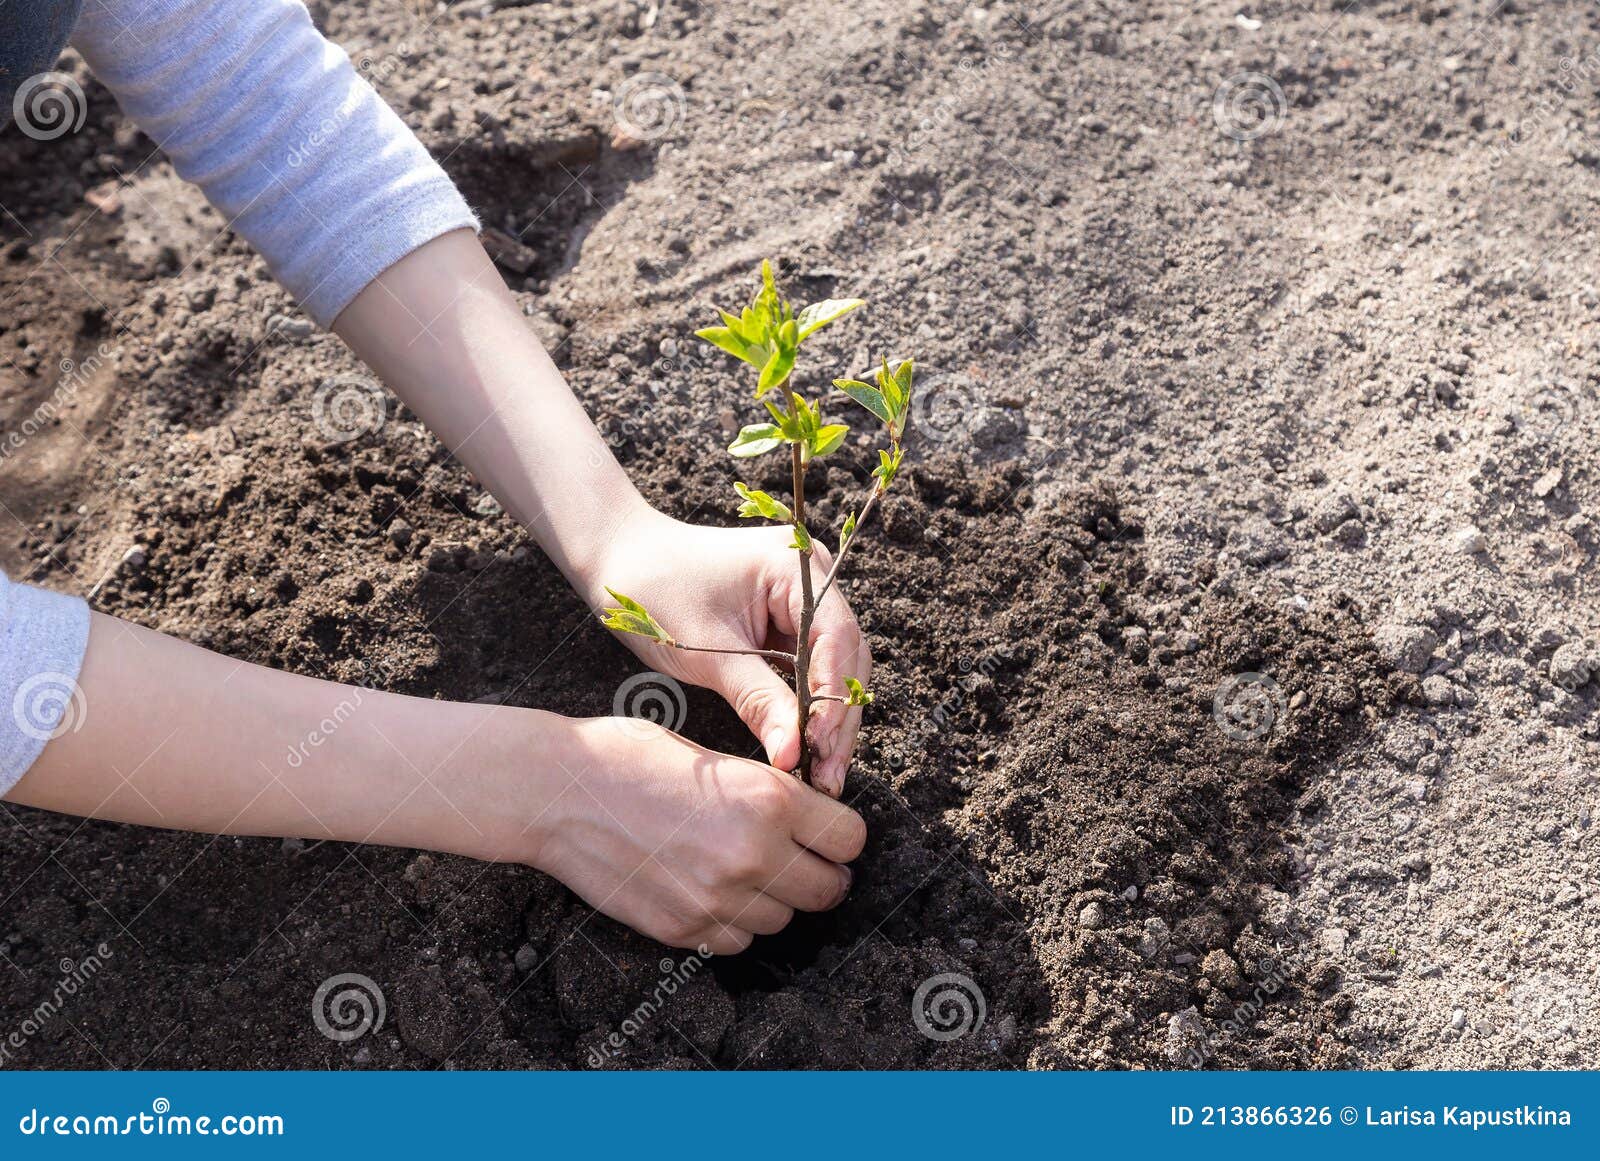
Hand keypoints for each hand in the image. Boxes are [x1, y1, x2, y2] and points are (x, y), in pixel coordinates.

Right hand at [527, 717, 866, 952]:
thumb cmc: (630, 757)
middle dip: (820, 874)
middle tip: (799, 859)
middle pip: (829, 890)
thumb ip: (768, 793)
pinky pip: (738, 942)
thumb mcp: (716, 757)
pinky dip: (734, 923)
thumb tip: (811, 821)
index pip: (850, 840)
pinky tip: (710, 889)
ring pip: (783, 921)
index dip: (840, 836)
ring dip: (774, 900)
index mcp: (768, 799)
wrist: (557, 792)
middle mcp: (752, 854)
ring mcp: (717, 899)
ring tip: (742, 869)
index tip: (826, 833)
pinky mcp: (684, 930)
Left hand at [586, 507, 871, 796]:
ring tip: (821, 772)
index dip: (834, 696)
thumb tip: (794, 755)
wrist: (622, 561)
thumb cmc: (657, 594)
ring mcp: (802, 596)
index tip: (820, 746)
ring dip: (829, 718)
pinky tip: (805, 745)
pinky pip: (810, 666)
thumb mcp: (707, 653)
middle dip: (838, 718)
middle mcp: (810, 575)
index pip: (837, 637)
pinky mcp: (787, 618)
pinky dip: (809, 705)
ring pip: (833, 666)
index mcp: (794, 566)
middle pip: (845, 655)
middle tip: (828, 776)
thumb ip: (758, 701)